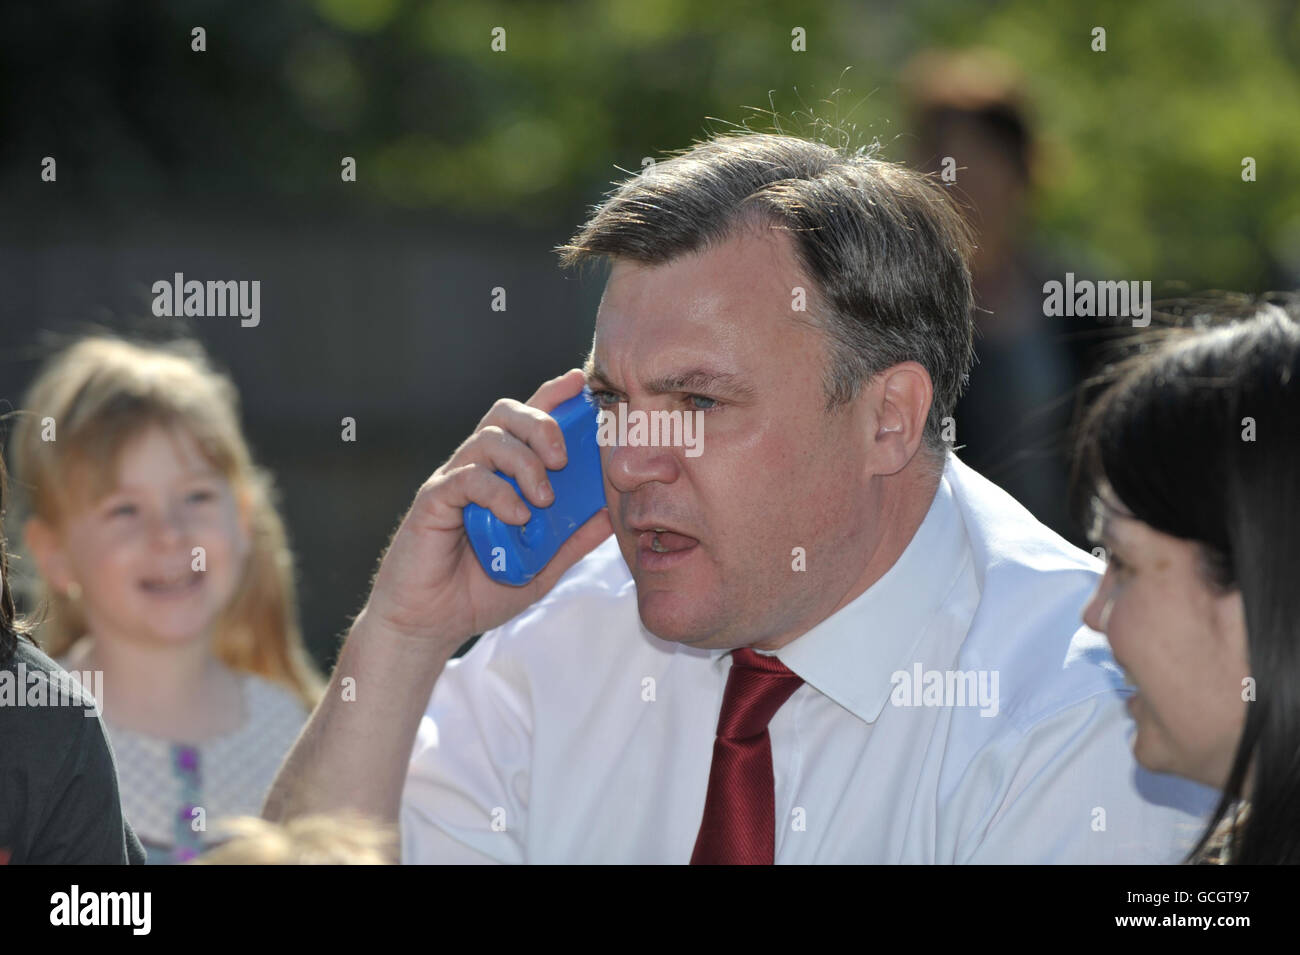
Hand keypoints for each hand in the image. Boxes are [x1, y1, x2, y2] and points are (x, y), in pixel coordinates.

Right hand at [361, 369, 612, 648]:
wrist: (429, 626)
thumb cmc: (479, 591)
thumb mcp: (543, 566)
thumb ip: (574, 539)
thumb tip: (614, 514)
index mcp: (501, 475)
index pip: (525, 422)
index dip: (550, 396)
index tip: (578, 383)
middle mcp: (476, 469)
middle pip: (505, 415)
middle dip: (541, 424)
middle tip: (563, 459)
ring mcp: (452, 482)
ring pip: (487, 440)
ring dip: (524, 463)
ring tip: (543, 500)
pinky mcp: (433, 502)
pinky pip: (466, 478)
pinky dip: (497, 492)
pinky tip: (516, 517)